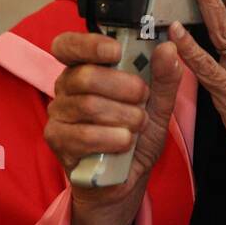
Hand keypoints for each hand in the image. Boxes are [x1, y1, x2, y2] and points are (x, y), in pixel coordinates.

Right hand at [45, 32, 180, 224]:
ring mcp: (58, 115)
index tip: (116, 51)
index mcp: (85, 68)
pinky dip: (111, 138)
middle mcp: (65, 87)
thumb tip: (169, 48)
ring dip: (123, 116)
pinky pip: (83, 135)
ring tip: (138, 125)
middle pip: (85, 76)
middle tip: (143, 99)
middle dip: (123, 87)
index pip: (69, 45)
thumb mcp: (158, 105)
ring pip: (87, 106)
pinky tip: (125, 142)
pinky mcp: (56, 141)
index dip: (89, 44)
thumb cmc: (136, 135)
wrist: (127, 179)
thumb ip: (164, 77)